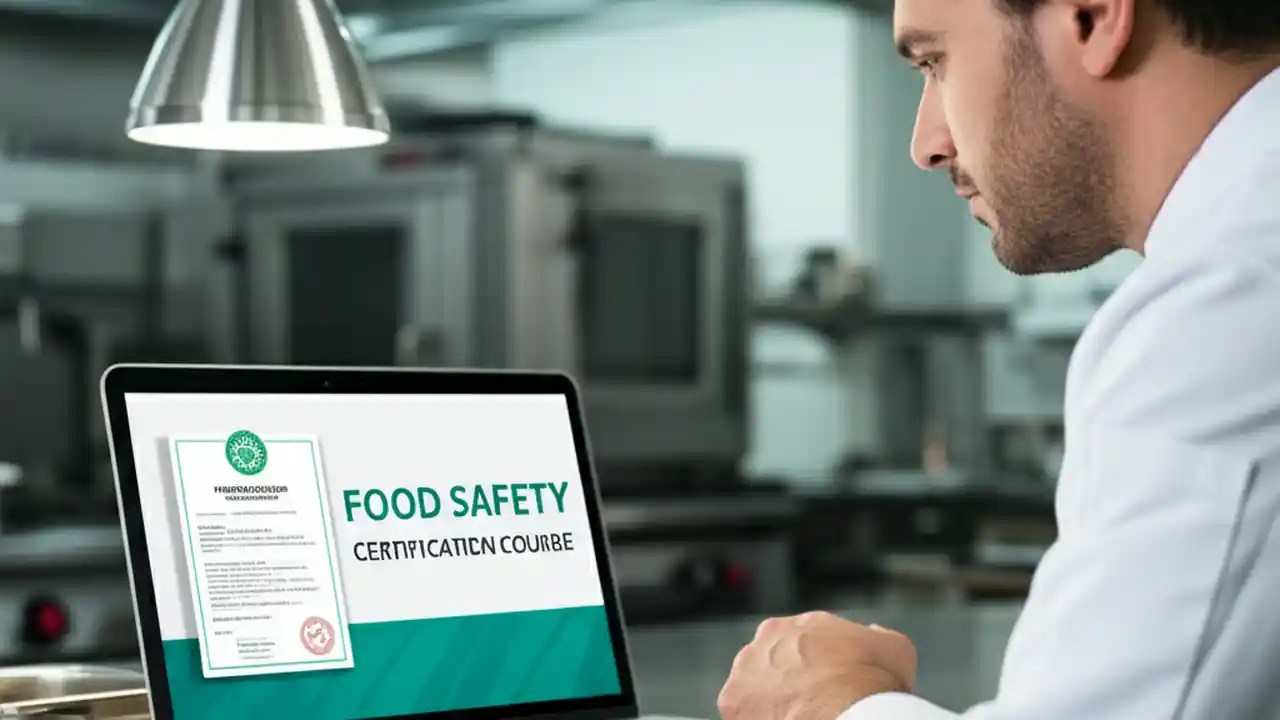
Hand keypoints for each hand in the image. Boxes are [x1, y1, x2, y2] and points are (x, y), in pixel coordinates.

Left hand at [717, 611, 916, 719]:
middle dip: (788, 683)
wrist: (850, 717)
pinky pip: (741, 713)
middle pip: (774, 663)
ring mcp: (746, 671)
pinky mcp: (732, 702)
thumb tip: (872, 635)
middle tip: (810, 706)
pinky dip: (757, 719)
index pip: (804, 643)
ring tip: (794, 718)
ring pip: (754, 687)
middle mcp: (768, 639)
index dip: (816, 668)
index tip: (827, 687)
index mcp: (803, 624)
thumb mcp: (894, 648)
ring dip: (769, 702)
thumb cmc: (872, 685)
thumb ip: (876, 636)